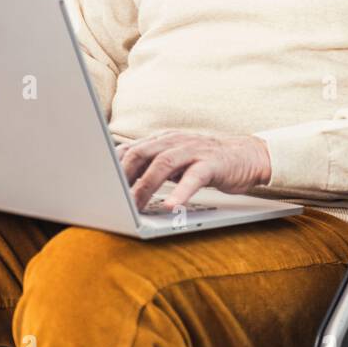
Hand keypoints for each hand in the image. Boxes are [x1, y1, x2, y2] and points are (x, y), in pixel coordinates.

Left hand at [117, 131, 271, 211]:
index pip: (130, 149)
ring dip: (145, 186)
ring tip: (134, 206)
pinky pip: (194, 177)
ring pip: (163, 164)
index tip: (99, 185)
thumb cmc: (208, 161)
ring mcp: (195, 151)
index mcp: (164, 140)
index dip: (112, 166)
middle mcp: (177, 141)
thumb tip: (123, 182)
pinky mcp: (213, 164)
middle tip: (112, 199)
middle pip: (142, 154)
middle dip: (123, 176)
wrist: (249, 155)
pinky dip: (181, 192)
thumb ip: (154, 165)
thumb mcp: (177, 160)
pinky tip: (171, 205)